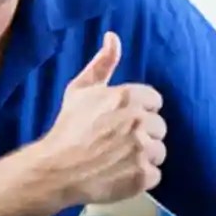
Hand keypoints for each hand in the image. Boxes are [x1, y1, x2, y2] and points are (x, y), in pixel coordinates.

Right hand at [35, 32, 166, 206]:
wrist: (55, 168)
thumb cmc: (68, 128)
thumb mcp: (81, 89)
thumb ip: (102, 63)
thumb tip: (113, 37)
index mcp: (128, 97)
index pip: (155, 102)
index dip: (140, 112)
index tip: (123, 122)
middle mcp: (138, 121)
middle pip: (159, 128)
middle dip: (143, 135)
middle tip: (118, 143)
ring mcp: (142, 149)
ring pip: (159, 152)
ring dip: (144, 157)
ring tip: (120, 160)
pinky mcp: (142, 175)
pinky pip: (155, 176)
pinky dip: (141, 178)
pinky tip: (122, 174)